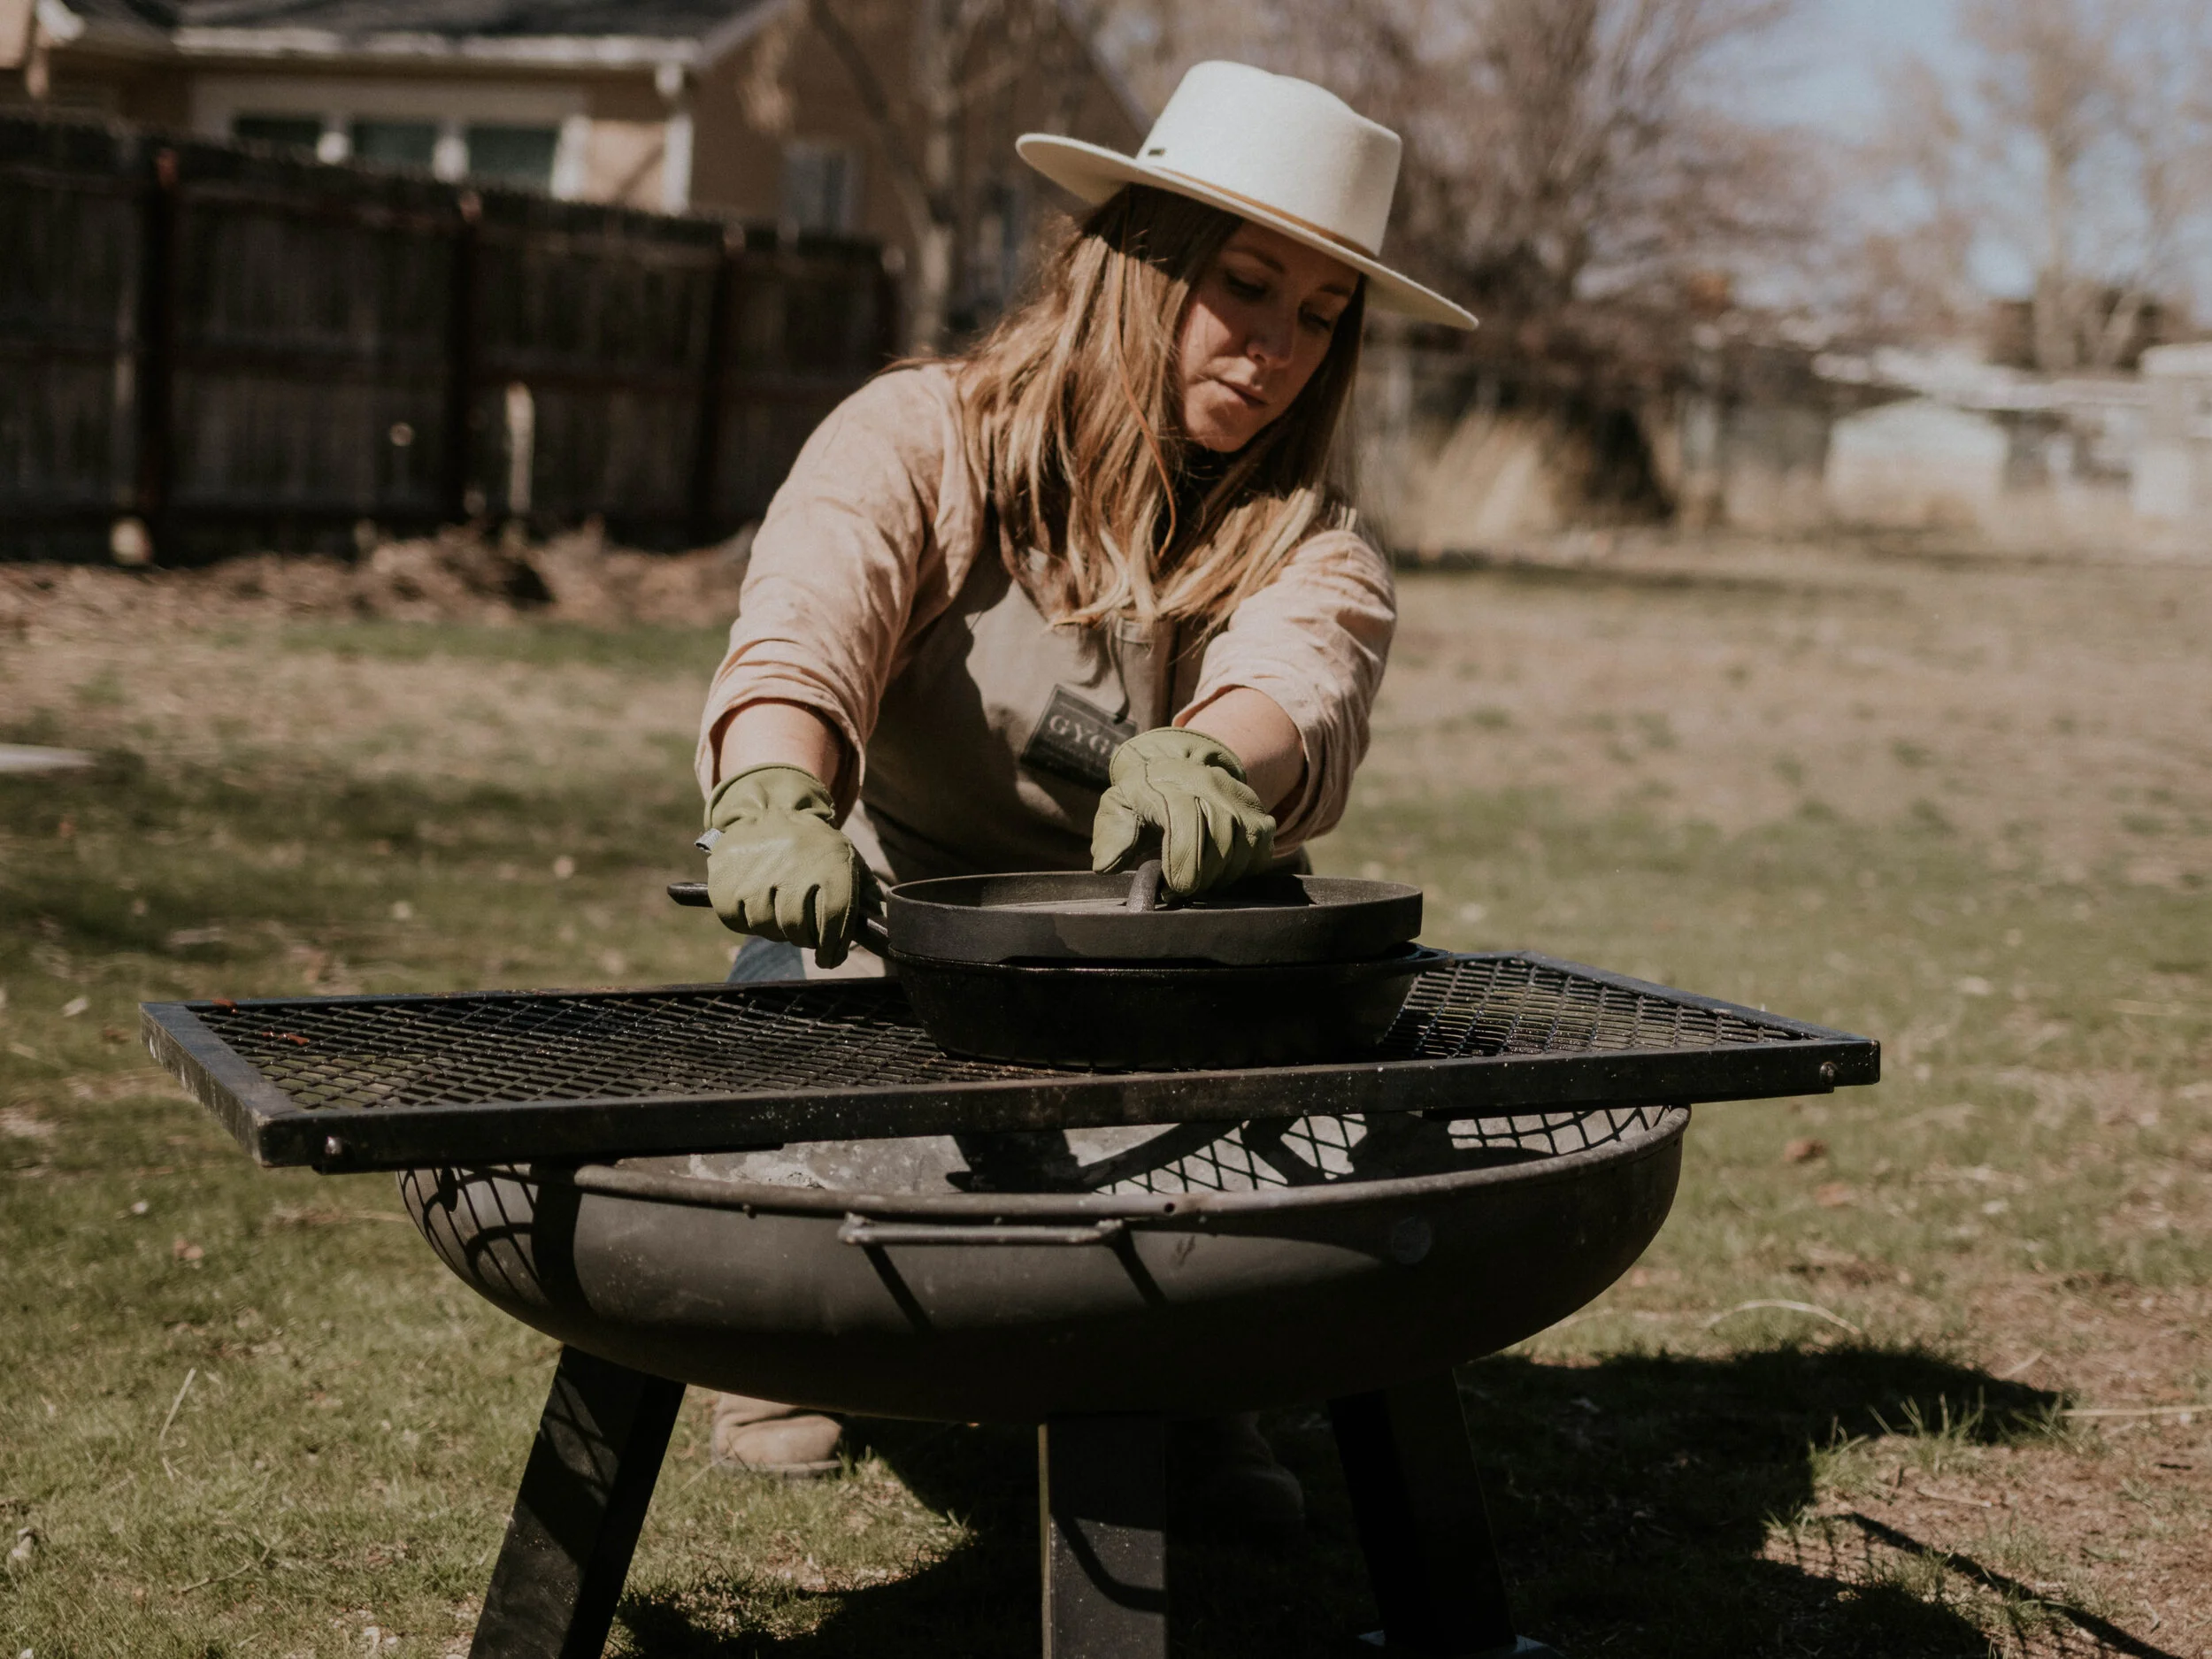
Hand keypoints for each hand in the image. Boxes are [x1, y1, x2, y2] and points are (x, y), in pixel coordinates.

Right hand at [704, 764, 870, 968]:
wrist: (771, 810)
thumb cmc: (816, 846)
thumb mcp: (847, 859)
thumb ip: (867, 894)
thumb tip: (883, 927)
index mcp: (831, 863)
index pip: (835, 918)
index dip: (834, 946)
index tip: (831, 958)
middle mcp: (793, 866)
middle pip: (800, 929)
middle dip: (805, 939)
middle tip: (805, 933)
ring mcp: (756, 872)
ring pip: (767, 928)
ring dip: (776, 929)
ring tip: (781, 911)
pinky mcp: (724, 878)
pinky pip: (736, 920)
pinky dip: (746, 920)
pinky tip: (757, 904)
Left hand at [1090, 728, 1275, 896]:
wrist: (1179, 767)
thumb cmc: (1144, 795)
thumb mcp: (1118, 806)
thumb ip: (1111, 834)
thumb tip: (1107, 865)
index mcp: (1172, 786)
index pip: (1188, 826)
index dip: (1182, 866)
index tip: (1172, 889)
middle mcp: (1211, 787)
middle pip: (1219, 842)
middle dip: (1201, 877)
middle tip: (1183, 889)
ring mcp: (1240, 799)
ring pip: (1243, 849)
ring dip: (1222, 877)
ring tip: (1200, 881)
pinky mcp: (1260, 813)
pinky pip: (1261, 852)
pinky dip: (1243, 870)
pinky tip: (1221, 872)